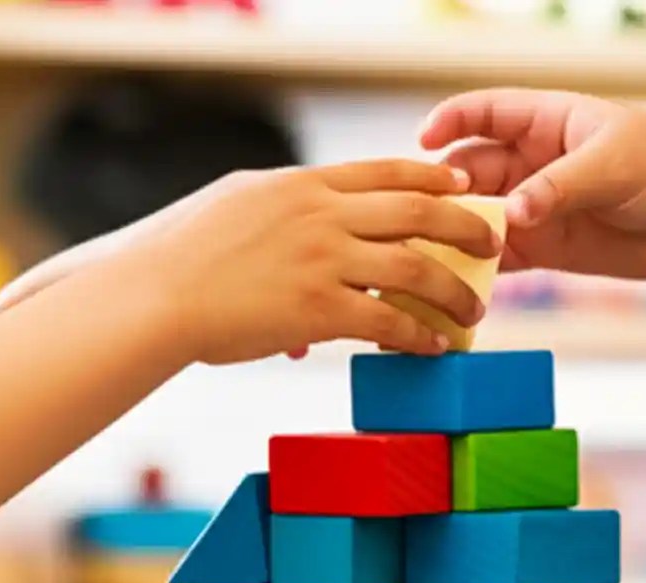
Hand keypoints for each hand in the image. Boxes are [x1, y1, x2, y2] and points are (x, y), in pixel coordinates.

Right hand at [105, 160, 500, 364]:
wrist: (154, 294)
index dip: (433, 178)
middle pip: (417, 211)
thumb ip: (285, 209)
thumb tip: (314, 231)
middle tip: (491, 244)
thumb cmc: (183, 253)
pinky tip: (433, 346)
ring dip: (453, 289)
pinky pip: (387, 320)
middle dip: (464, 227)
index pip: (385, 172)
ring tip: (474, 309)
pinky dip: (418, 334)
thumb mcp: (238, 203)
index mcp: (302, 185)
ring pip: (415, 268)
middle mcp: (320, 214)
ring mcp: (322, 260)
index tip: (461, 187)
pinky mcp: (318, 309)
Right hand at [420, 88, 645, 279]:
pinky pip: (497, 257)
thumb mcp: (617, 168)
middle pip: (471, 168)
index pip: (487, 112)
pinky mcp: (540, 248)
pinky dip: (478, 269)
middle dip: (449, 188)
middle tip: (435, 214)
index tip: (425, 138)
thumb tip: (513, 212)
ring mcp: (532, 207)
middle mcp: (530, 162)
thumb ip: (562, 186)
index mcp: (548, 122)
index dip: (452, 120)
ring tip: (440, 252)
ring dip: (457, 232)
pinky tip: (462, 282)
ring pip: (476, 215)